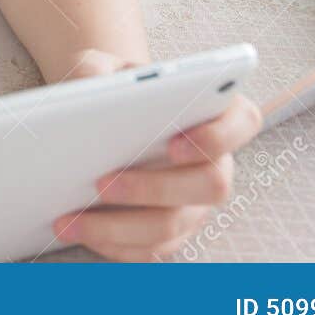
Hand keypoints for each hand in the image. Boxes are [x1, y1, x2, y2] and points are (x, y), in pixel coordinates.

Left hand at [48, 48, 262, 261]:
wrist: (101, 115)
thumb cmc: (112, 87)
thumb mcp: (101, 65)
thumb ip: (99, 69)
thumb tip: (90, 92)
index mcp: (215, 112)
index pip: (243, 122)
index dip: (218, 136)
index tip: (175, 143)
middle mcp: (215, 162)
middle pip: (210, 185)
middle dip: (154, 187)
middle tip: (101, 183)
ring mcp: (196, 202)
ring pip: (174, 225)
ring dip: (119, 226)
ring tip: (72, 218)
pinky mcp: (172, 232)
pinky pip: (150, 249)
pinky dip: (112, 245)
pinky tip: (78, 231)